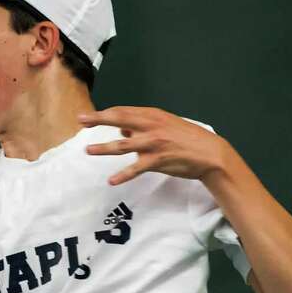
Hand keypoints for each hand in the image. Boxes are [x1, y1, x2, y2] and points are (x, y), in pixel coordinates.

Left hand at [79, 107, 237, 185]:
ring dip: (104, 147)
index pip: (123, 111)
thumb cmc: (186, 138)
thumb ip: (142, 126)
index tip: (86, 118)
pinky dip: (123, 175)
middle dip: (99, 120)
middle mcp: (152, 126)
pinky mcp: (158, 160)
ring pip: (124, 144)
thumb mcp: (165, 125)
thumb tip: (122, 128)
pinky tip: (112, 180)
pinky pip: (136, 168)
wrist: (210, 153)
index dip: (103, 114)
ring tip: (88, 150)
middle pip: (120, 119)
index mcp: (153, 115)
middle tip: (81, 121)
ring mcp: (154, 143)